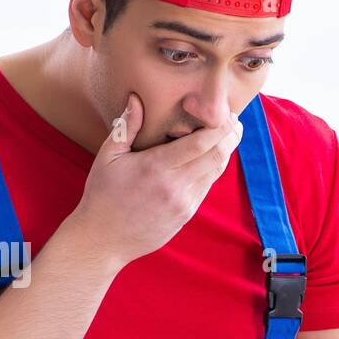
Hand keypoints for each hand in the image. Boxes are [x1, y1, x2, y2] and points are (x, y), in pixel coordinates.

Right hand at [69, 93, 241, 268]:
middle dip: (230, 136)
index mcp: (156, 168)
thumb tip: (137, 98)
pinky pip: (206, 187)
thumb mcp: (108, 157)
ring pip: (215, 173)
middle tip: (236, 120)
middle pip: (216, 157)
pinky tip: (213, 156)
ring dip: (225, 152)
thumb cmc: (102, 194)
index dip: (219, 126)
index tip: (226, 112)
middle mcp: (175, 187)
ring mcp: (184, 203)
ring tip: (229, 134)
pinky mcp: (186, 215)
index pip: (200, 143)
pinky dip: (213, 169)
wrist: (104, 239)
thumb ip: (126, 127)